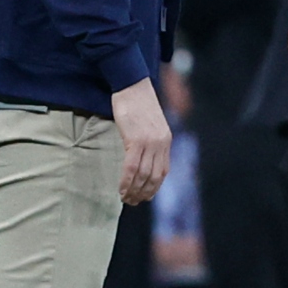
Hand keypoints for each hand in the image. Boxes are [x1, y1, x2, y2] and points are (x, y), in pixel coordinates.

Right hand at [111, 77, 171, 205]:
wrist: (132, 86)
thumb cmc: (137, 104)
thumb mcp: (149, 124)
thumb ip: (150, 140)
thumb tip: (142, 156)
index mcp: (166, 140)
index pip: (163, 171)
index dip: (154, 186)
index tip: (145, 196)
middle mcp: (161, 143)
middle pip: (154, 176)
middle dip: (143, 192)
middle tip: (133, 202)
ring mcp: (150, 142)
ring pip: (142, 174)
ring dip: (134, 190)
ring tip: (126, 199)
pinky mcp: (136, 139)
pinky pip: (131, 167)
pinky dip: (126, 181)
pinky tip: (121, 189)